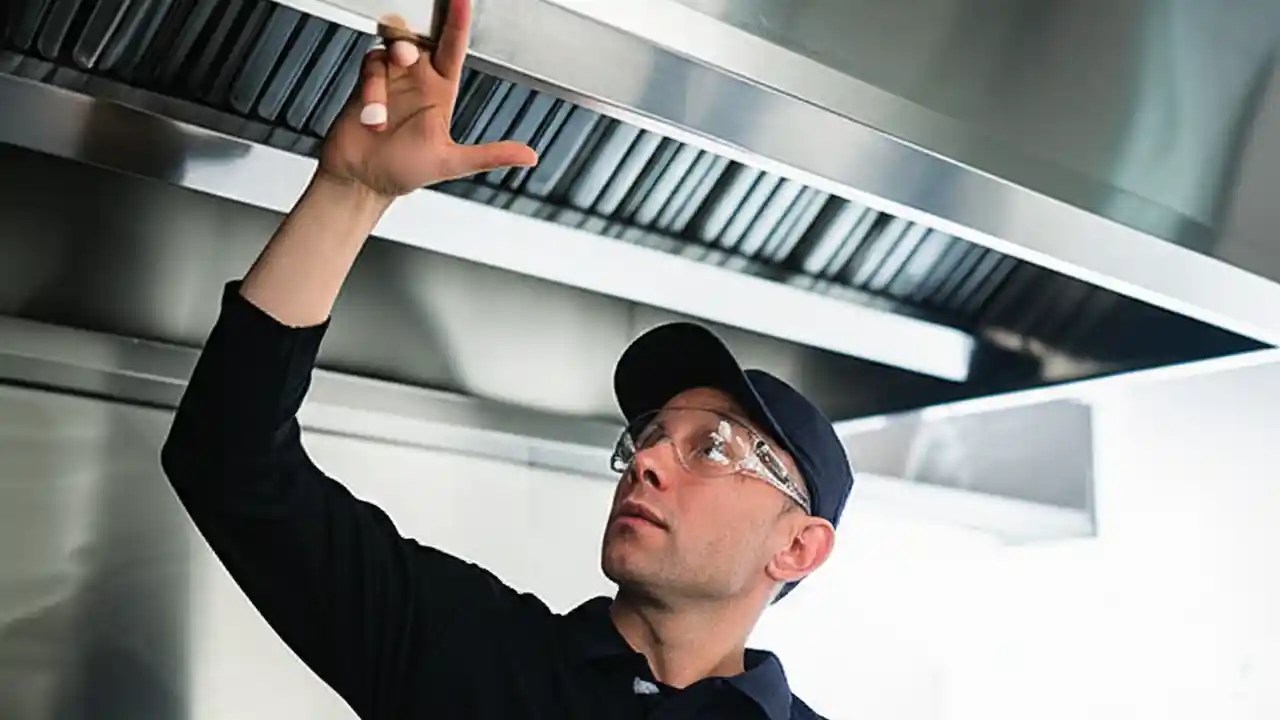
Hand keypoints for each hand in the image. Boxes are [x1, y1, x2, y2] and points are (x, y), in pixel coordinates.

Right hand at [317, 0, 537, 199]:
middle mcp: (416, 79)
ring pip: (390, 47)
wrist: (365, 182)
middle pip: (416, 38)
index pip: (453, 47)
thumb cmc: (406, 170)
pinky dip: (372, 91)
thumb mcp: (452, 163)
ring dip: (388, 66)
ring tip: (383, 108)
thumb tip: (530, 156)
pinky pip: (369, 67)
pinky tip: (373, 119)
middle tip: (405, 57)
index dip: (457, 22)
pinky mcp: (367, 84)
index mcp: (441, 90)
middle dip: (409, 41)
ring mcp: (390, 79)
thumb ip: (490, 155)